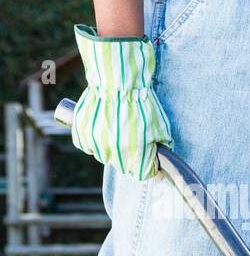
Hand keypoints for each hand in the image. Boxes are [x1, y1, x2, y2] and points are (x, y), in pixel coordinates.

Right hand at [69, 24, 172, 179]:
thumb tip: (161, 167)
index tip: (148, 160)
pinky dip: (93, 142)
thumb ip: (162, 149)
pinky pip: (86, 146)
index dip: (147, 168)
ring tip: (116, 131)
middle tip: (132, 141)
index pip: (141, 174)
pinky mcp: (81, 133)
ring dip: (111, 150)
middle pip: (123, 167)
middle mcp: (115, 152)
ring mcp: (96, 143)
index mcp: (137, 152)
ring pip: (104, 157)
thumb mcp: (161, 127)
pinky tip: (101, 130)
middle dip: (130, 158)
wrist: (117, 82)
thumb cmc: (142, 103)